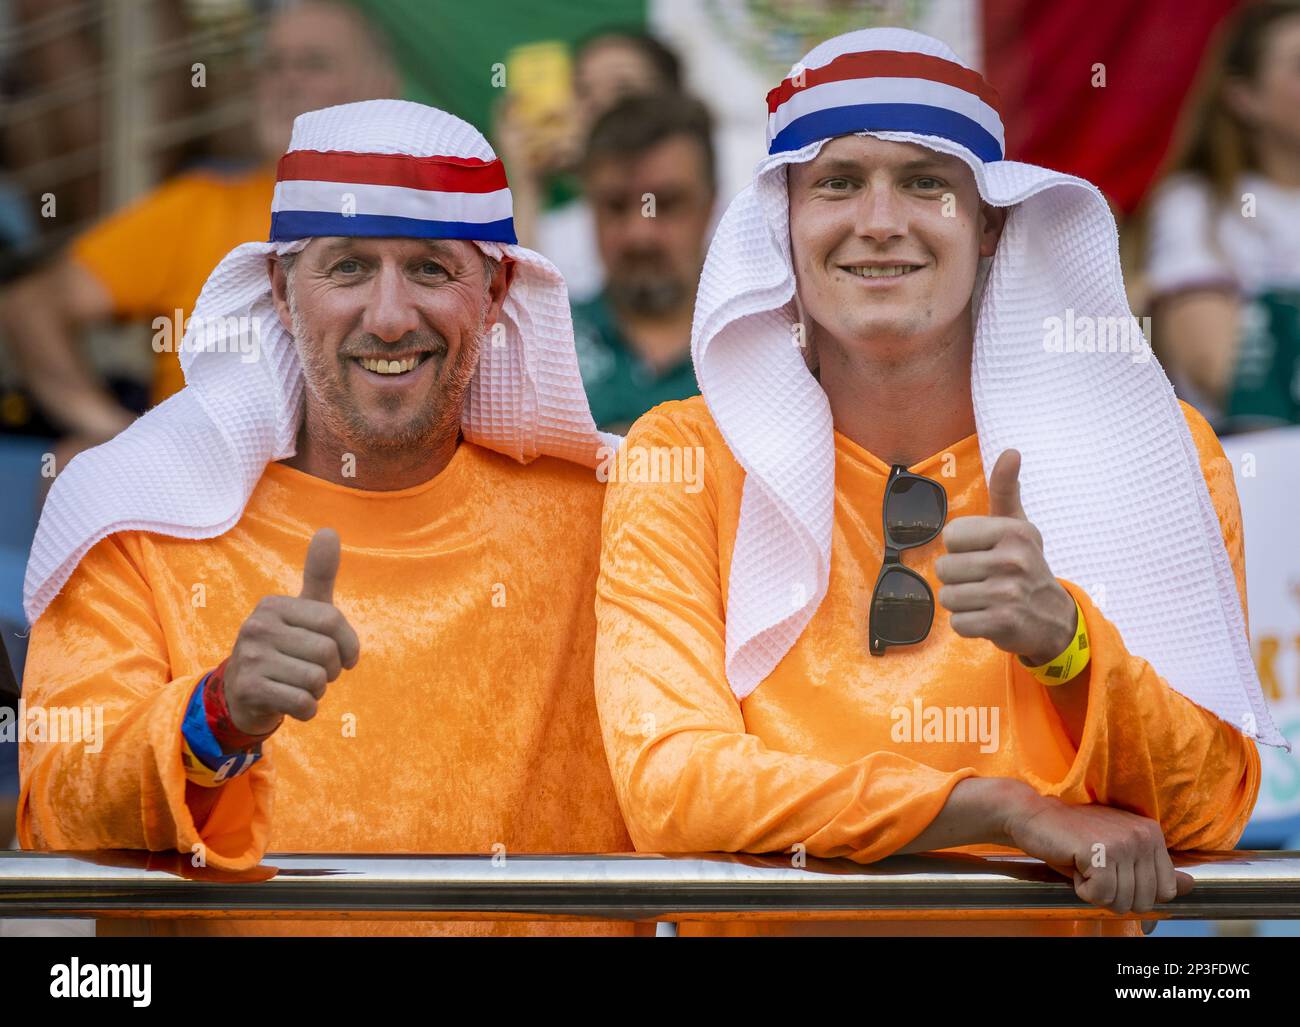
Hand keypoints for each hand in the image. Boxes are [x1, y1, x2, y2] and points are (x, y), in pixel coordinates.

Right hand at [224, 529, 360, 735]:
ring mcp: (249, 657)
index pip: (334, 621)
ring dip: (319, 691)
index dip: (349, 646)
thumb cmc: (285, 649)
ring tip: (300, 686)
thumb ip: (319, 575)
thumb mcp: (304, 612)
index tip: (343, 656)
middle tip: (314, 673)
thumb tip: (329, 530)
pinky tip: (293, 704)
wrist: (243, 696)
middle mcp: (257, 626)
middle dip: (331, 671)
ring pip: (317, 680)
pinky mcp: (249, 689)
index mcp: (274, 605)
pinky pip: (303, 703)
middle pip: (327, 653)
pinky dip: (308, 710)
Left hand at [934, 449, 1076, 665]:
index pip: (950, 536)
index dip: (960, 548)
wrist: (1054, 618)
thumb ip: (1006, 489)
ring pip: (948, 596)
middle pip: (944, 568)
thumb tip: (1011, 451)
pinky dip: (968, 624)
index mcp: (1013, 531)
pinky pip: (958, 622)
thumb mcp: (1018, 525)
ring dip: (962, 602)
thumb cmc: (1025, 564)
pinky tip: (989, 618)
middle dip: (958, 579)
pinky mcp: (1003, 623)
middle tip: (985, 581)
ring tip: (986, 599)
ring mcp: (1009, 592)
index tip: (983, 554)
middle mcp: (1013, 559)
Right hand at [1004, 790, 1193, 913]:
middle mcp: (1142, 836)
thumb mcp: (1118, 852)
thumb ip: (1153, 870)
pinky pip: (1100, 895)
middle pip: (1145, 900)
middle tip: (1093, 870)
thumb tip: (1189, 886)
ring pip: (1122, 900)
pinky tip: (1073, 865)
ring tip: (1082, 865)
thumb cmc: (1073, 837)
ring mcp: (1122, 842)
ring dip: (1096, 892)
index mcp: (1152, 833)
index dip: (1135, 892)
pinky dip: (1081, 889)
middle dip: (1115, 895)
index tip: (1112, 874)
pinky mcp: (1099, 851)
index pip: (1165, 890)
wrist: (1032, 815)